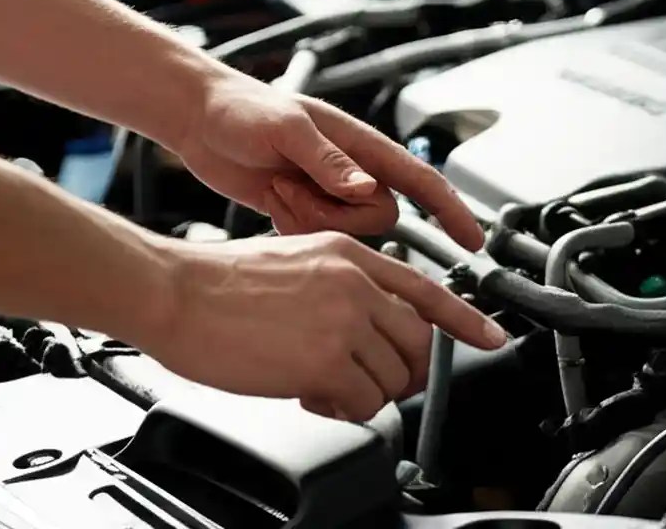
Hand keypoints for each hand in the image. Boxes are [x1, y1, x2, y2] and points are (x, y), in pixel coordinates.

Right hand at [139, 231, 507, 420]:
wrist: (174, 291)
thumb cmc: (219, 282)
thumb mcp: (297, 259)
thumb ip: (342, 283)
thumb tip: (370, 323)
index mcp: (352, 255)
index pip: (428, 290)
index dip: (465, 319)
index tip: (492, 337)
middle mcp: (357, 284)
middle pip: (418, 344)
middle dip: (401, 373)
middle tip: (368, 382)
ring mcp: (344, 322)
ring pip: (391, 378)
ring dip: (363, 393)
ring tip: (323, 385)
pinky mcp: (324, 360)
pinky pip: (362, 402)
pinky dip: (343, 409)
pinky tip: (312, 396)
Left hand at [174, 73, 481, 246]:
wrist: (196, 117)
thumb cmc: (241, 108)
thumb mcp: (287, 129)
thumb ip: (329, 162)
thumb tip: (368, 190)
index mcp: (361, 146)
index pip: (421, 181)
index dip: (452, 211)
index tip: (473, 242)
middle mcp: (352, 171)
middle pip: (380, 218)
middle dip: (338, 217)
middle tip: (294, 190)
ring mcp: (329, 192)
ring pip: (348, 232)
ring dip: (309, 219)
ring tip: (277, 188)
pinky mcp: (304, 210)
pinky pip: (318, 239)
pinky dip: (292, 227)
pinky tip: (270, 200)